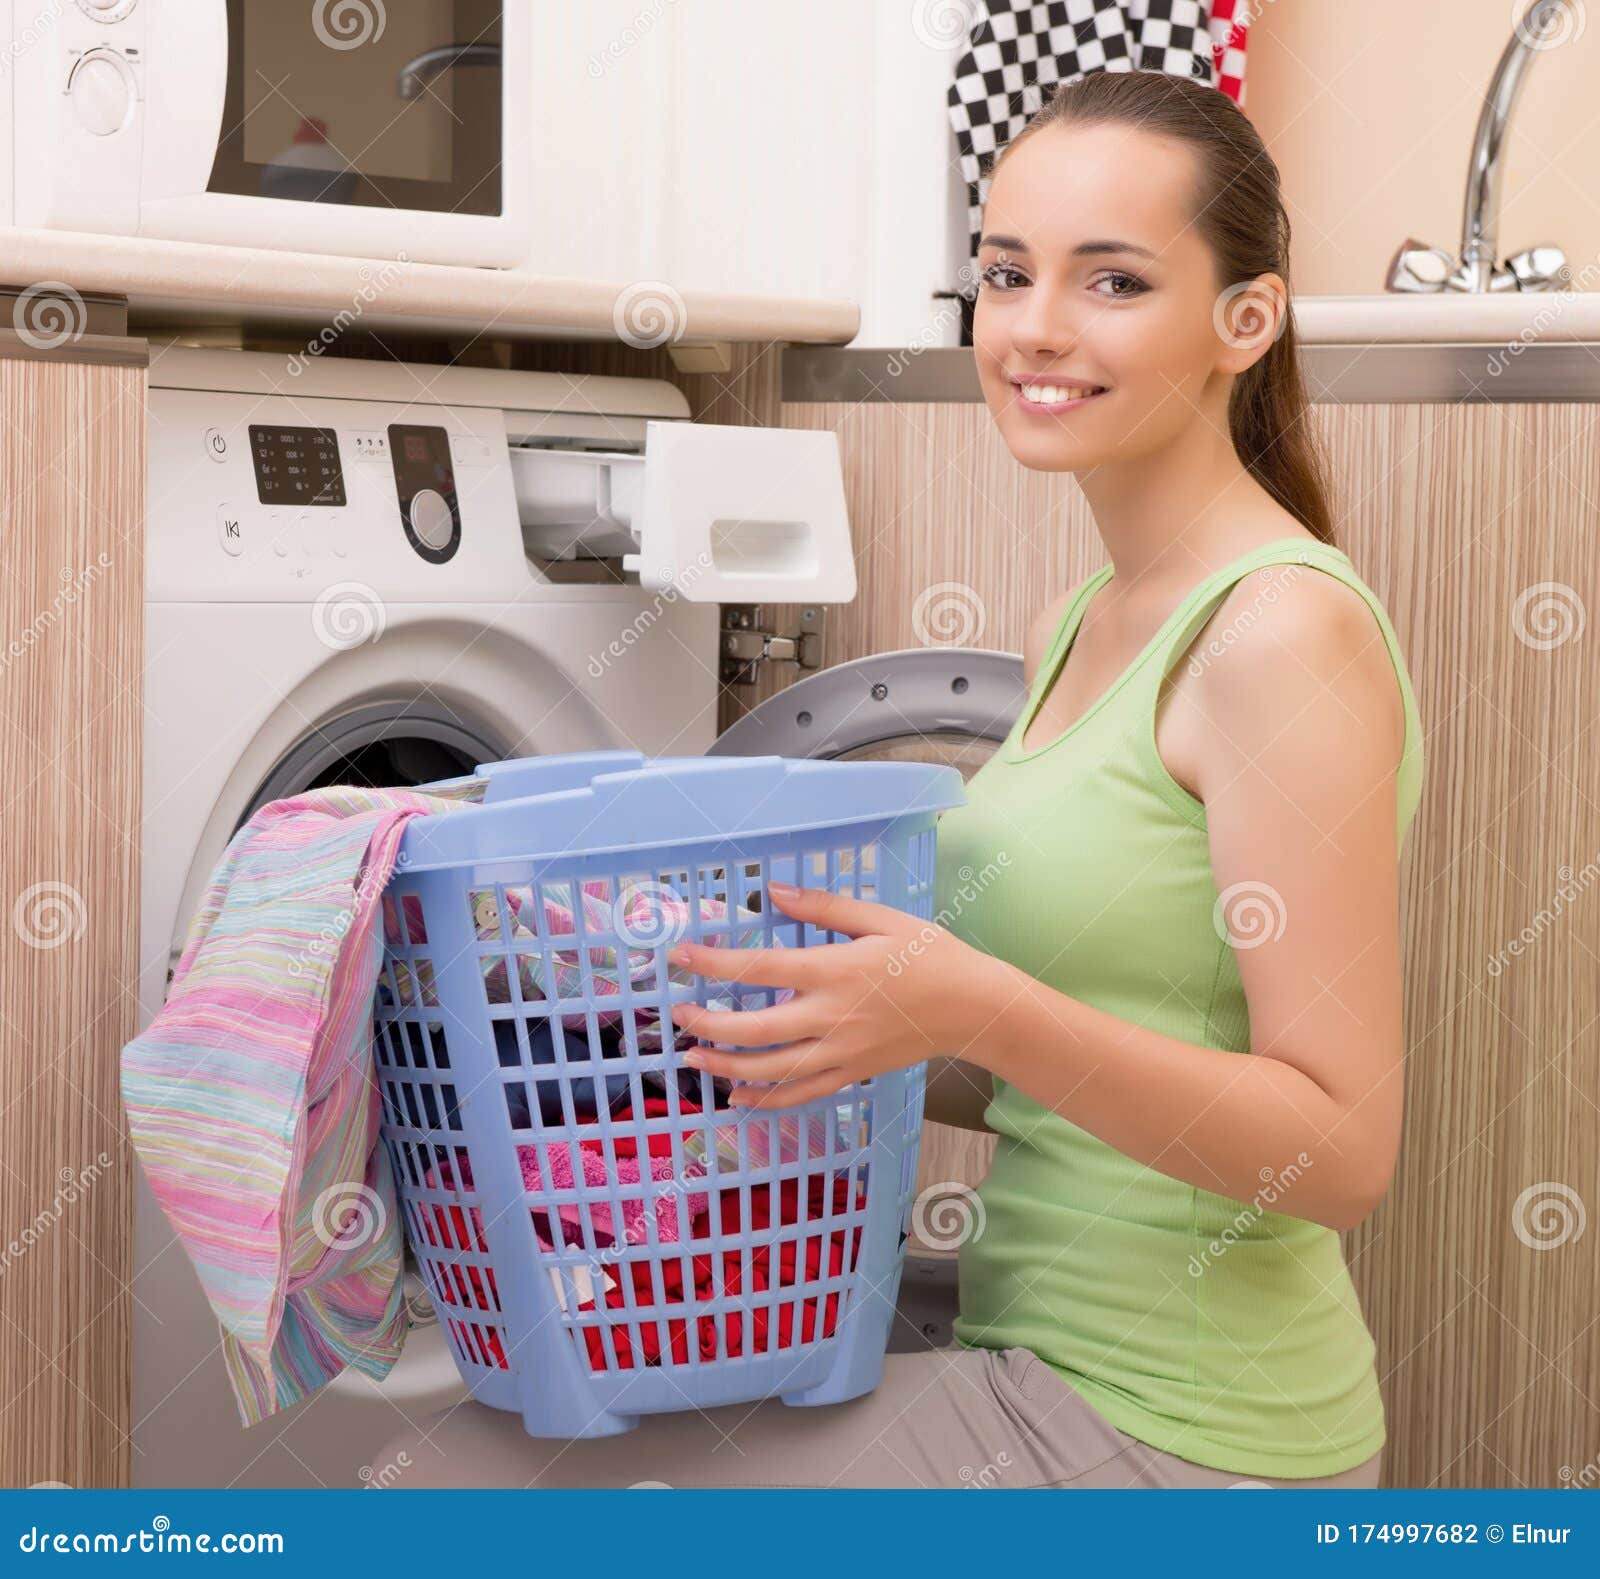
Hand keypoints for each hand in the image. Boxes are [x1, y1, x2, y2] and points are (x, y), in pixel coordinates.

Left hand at [666, 880, 989, 1108]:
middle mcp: (831, 1016)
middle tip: (677, 1014)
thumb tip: (772, 891)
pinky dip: (767, 1099)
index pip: (759, 966)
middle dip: (708, 1024)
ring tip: (692, 1058)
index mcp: (834, 970)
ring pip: (771, 1070)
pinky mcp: (853, 1075)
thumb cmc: (929, 955)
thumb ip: (824, 905)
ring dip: (725, 1067)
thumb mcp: (881, 918)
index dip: (713, 962)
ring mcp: (841, 1052)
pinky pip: (802, 1094)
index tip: (679, 956)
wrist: (974, 1008)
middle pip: (754, 1029)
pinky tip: (738, 1098)